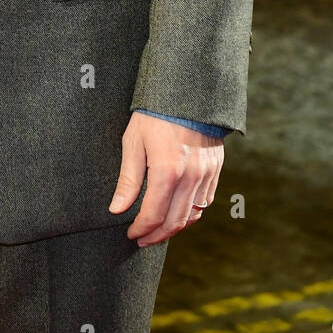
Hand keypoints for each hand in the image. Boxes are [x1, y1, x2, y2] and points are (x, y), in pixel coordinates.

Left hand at [108, 112, 222, 246]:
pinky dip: (192, 212)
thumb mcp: (133, 143)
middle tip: (143, 239)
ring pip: (193, 215)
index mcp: (167, 172)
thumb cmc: (154, 115)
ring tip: (159, 231)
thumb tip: (116, 209)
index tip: (131, 234)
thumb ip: (128, 180)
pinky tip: (179, 212)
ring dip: (175, 227)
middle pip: (175, 222)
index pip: (154, 215)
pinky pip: (205, 201)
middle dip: (157, 235)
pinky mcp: (215, 168)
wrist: (186, 93)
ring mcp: (206, 174)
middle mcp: (190, 177)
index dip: (141, 229)